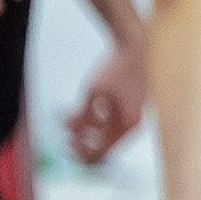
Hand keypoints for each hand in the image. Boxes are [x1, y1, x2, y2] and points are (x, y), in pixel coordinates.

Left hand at [66, 36, 146, 165]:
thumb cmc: (116, 68)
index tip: (68, 145)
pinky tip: (85, 110)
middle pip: (106, 144)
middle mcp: (134, 123)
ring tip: (69, 119)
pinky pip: (112, 120)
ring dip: (88, 129)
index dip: (83, 152)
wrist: (134, 46)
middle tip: (66, 136)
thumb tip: (71, 132)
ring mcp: (134, 114)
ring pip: (108, 132)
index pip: (104, 151)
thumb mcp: (93, 93)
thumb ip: (82, 116)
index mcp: (127, 124)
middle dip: (84, 140)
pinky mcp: (131, 105)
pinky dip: (97, 119)